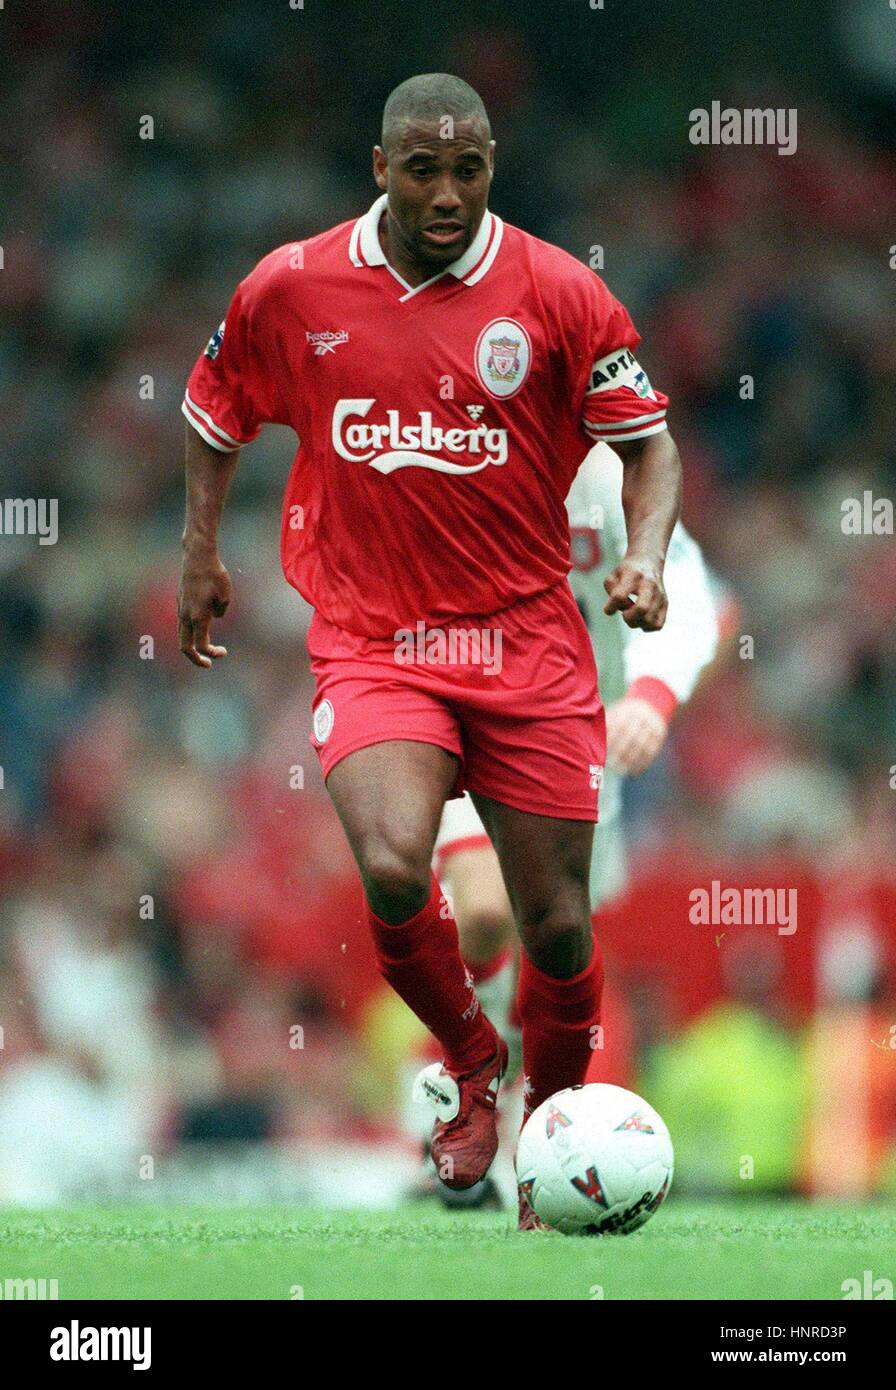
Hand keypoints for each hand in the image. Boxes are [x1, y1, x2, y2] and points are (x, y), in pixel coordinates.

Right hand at [178, 548, 231, 667]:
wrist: (197, 556)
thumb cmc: (215, 575)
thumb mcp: (226, 596)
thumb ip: (220, 611)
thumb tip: (214, 616)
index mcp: (198, 617)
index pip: (200, 646)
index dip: (211, 654)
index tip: (224, 652)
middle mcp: (186, 615)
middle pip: (184, 647)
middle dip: (196, 658)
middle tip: (208, 664)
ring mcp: (181, 608)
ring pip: (182, 635)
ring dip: (193, 645)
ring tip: (208, 647)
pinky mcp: (180, 601)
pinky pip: (183, 623)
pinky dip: (191, 632)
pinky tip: (203, 626)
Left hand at [603, 555, 667, 630]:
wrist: (649, 561)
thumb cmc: (626, 573)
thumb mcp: (612, 576)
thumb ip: (611, 592)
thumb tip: (619, 609)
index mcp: (632, 575)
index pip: (619, 596)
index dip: (611, 607)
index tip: (609, 608)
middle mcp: (649, 584)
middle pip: (642, 608)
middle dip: (629, 618)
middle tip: (625, 613)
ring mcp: (659, 595)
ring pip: (650, 621)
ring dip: (637, 623)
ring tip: (633, 615)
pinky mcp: (665, 603)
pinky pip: (657, 625)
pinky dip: (646, 627)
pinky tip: (641, 619)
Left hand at [605, 696, 668, 775]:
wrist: (651, 703)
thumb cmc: (625, 712)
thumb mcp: (616, 711)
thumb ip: (606, 723)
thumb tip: (591, 738)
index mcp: (629, 710)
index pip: (619, 726)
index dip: (611, 739)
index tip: (603, 751)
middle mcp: (642, 717)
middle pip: (632, 736)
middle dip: (621, 752)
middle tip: (611, 765)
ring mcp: (653, 726)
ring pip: (643, 746)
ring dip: (632, 761)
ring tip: (621, 772)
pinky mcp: (660, 735)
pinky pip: (652, 751)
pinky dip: (643, 763)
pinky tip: (634, 772)